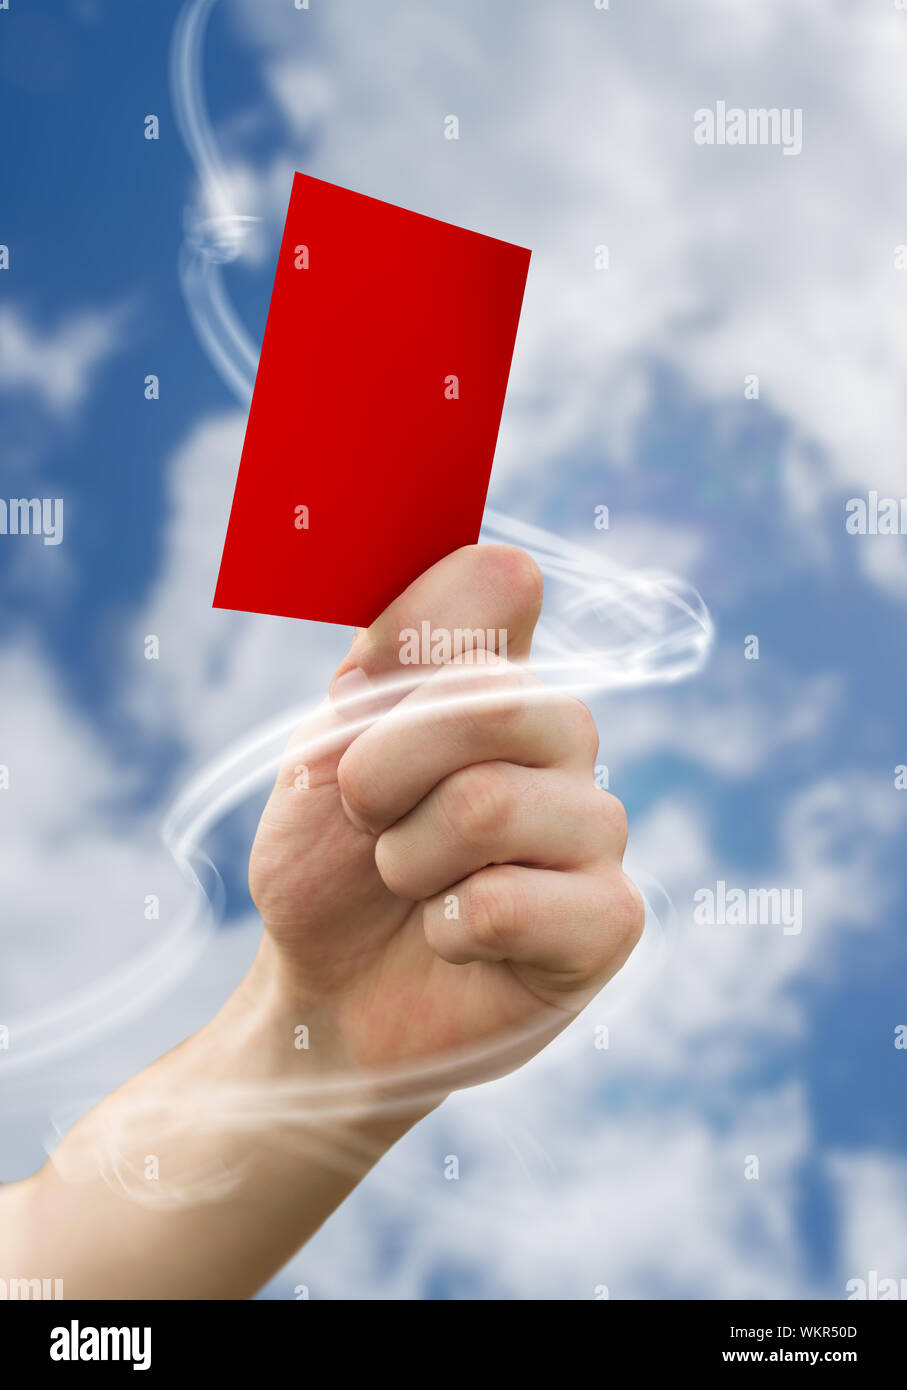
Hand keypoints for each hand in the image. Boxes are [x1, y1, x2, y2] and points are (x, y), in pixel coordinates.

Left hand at [249, 544, 642, 1102]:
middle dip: (380, 769)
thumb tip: (512, 563)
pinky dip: (448, 926)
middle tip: (362, 818)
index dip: (399, 652)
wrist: (322, 994)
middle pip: (491, 698)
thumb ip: (405, 655)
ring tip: (408, 887)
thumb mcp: (331, 748)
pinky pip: (515, 900)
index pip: (495, 586)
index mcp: (500, 680)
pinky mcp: (608, 923)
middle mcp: (561, 742)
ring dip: (406, 858)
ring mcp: (593, 830)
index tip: (349, 710)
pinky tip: (451, 942)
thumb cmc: (330, 867)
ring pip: (489, 803)